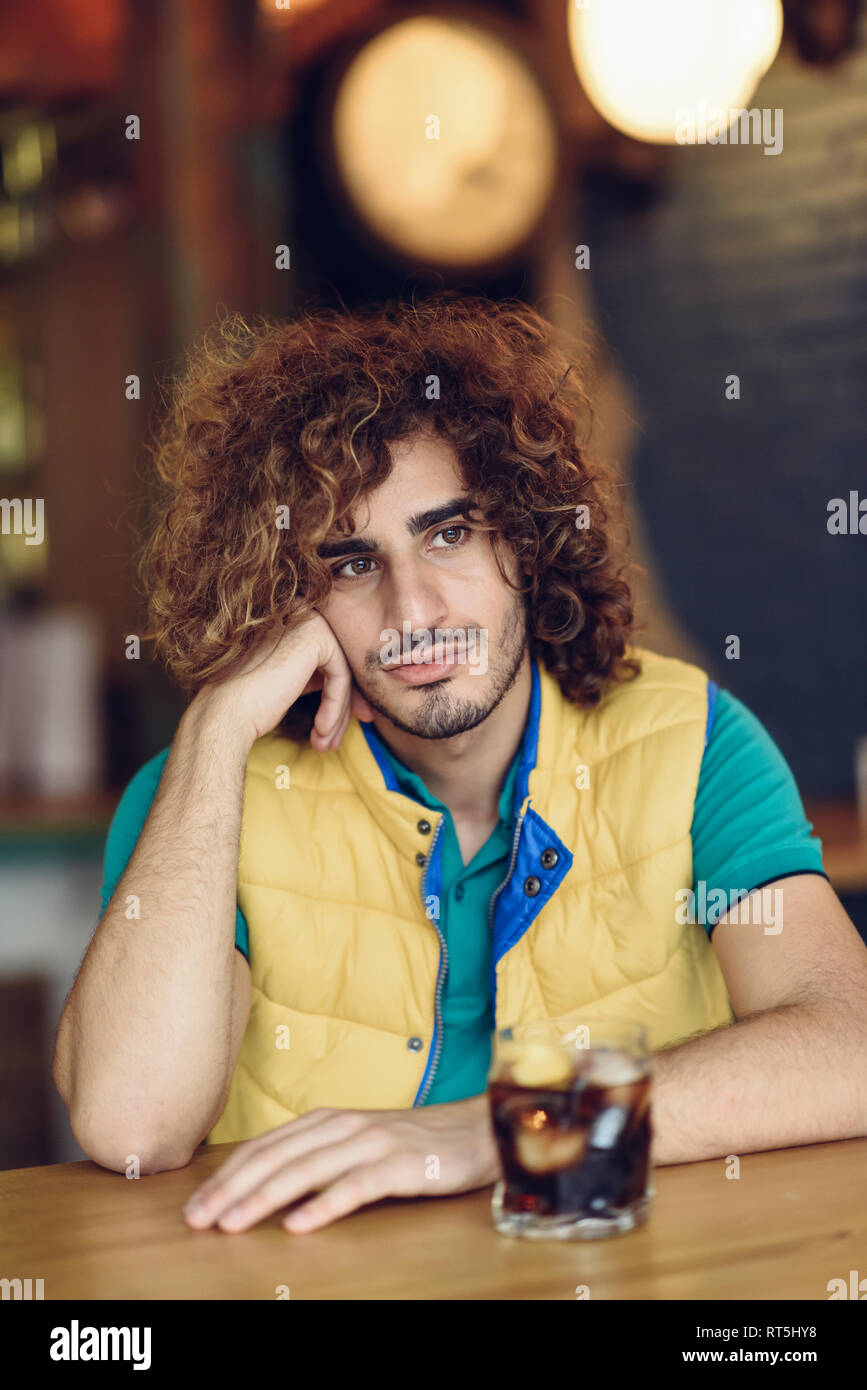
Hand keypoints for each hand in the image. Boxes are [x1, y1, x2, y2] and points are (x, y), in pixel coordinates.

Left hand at [182, 1095, 500, 1233]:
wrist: (477, 1131)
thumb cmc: (413, 1143)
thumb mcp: (356, 1144)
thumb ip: (316, 1155)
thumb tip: (265, 1184)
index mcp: (327, 1120)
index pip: (264, 1148)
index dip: (225, 1176)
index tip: (194, 1205)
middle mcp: (344, 1126)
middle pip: (276, 1158)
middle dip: (231, 1190)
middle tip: (197, 1220)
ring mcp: (372, 1143)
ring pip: (306, 1170)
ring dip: (264, 1198)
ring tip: (231, 1224)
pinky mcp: (402, 1164)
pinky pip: (357, 1186)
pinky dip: (324, 1205)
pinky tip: (299, 1226)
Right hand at [193, 609, 374, 750]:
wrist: (223, 713)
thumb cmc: (247, 704)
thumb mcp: (287, 682)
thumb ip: (311, 673)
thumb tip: (348, 686)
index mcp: (290, 618)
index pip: (328, 658)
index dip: (337, 696)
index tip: (336, 728)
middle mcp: (300, 611)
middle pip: (338, 663)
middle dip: (344, 706)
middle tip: (337, 740)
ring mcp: (308, 619)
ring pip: (342, 673)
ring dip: (337, 714)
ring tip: (326, 744)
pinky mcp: (316, 636)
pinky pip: (341, 677)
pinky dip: (335, 708)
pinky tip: (320, 729)